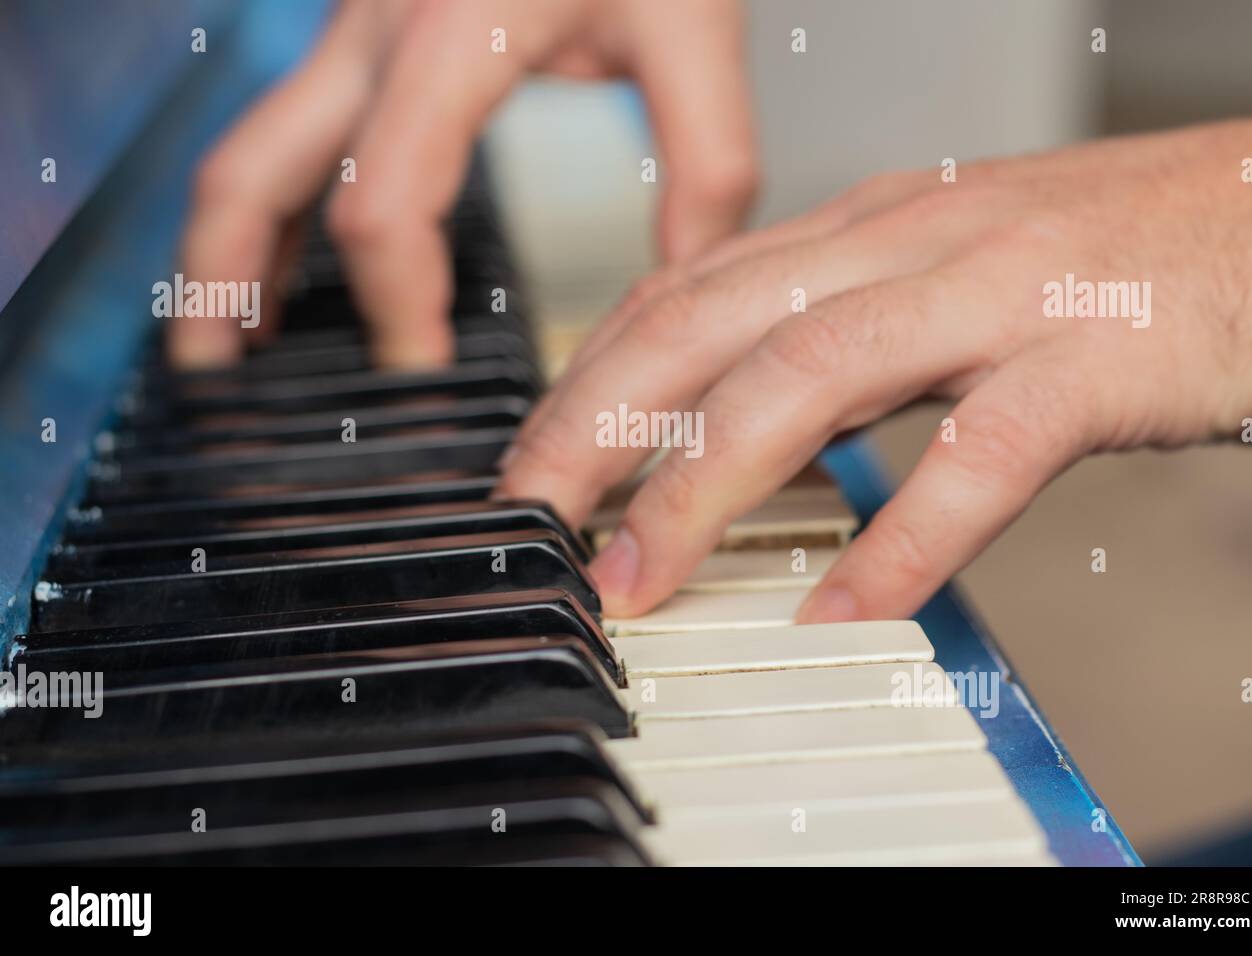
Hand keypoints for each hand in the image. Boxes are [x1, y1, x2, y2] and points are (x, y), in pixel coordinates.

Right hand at [168, 0, 755, 368]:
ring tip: (221, 346)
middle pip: (256, 176)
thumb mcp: (692, 30)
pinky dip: (266, 209)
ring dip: (221, 253)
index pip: (381, 207)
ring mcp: (351, 29)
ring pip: (244, 149)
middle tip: (233, 384)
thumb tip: (688, 291)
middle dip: (235, 291)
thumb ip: (704, 168)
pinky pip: (281, 129)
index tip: (421, 373)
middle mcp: (375, 31)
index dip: (393, 309)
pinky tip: (281, 265)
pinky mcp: (359, 34)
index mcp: (452, 36)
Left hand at [497, 115, 1251, 621]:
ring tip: (639, 577)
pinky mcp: (1097, 355)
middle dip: (598, 424)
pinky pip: (979, 455)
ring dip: (703, 486)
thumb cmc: (1138, 254)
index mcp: (877, 225)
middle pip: (711, 324)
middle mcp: (917, 242)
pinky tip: (846, 611)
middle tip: (533, 516)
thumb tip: (761, 416)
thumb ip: (858, 332)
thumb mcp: (961, 271)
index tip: (540, 459)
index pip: (693, 290)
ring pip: (808, 377)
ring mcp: (1003, 292)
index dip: (595, 376)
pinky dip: (903, 539)